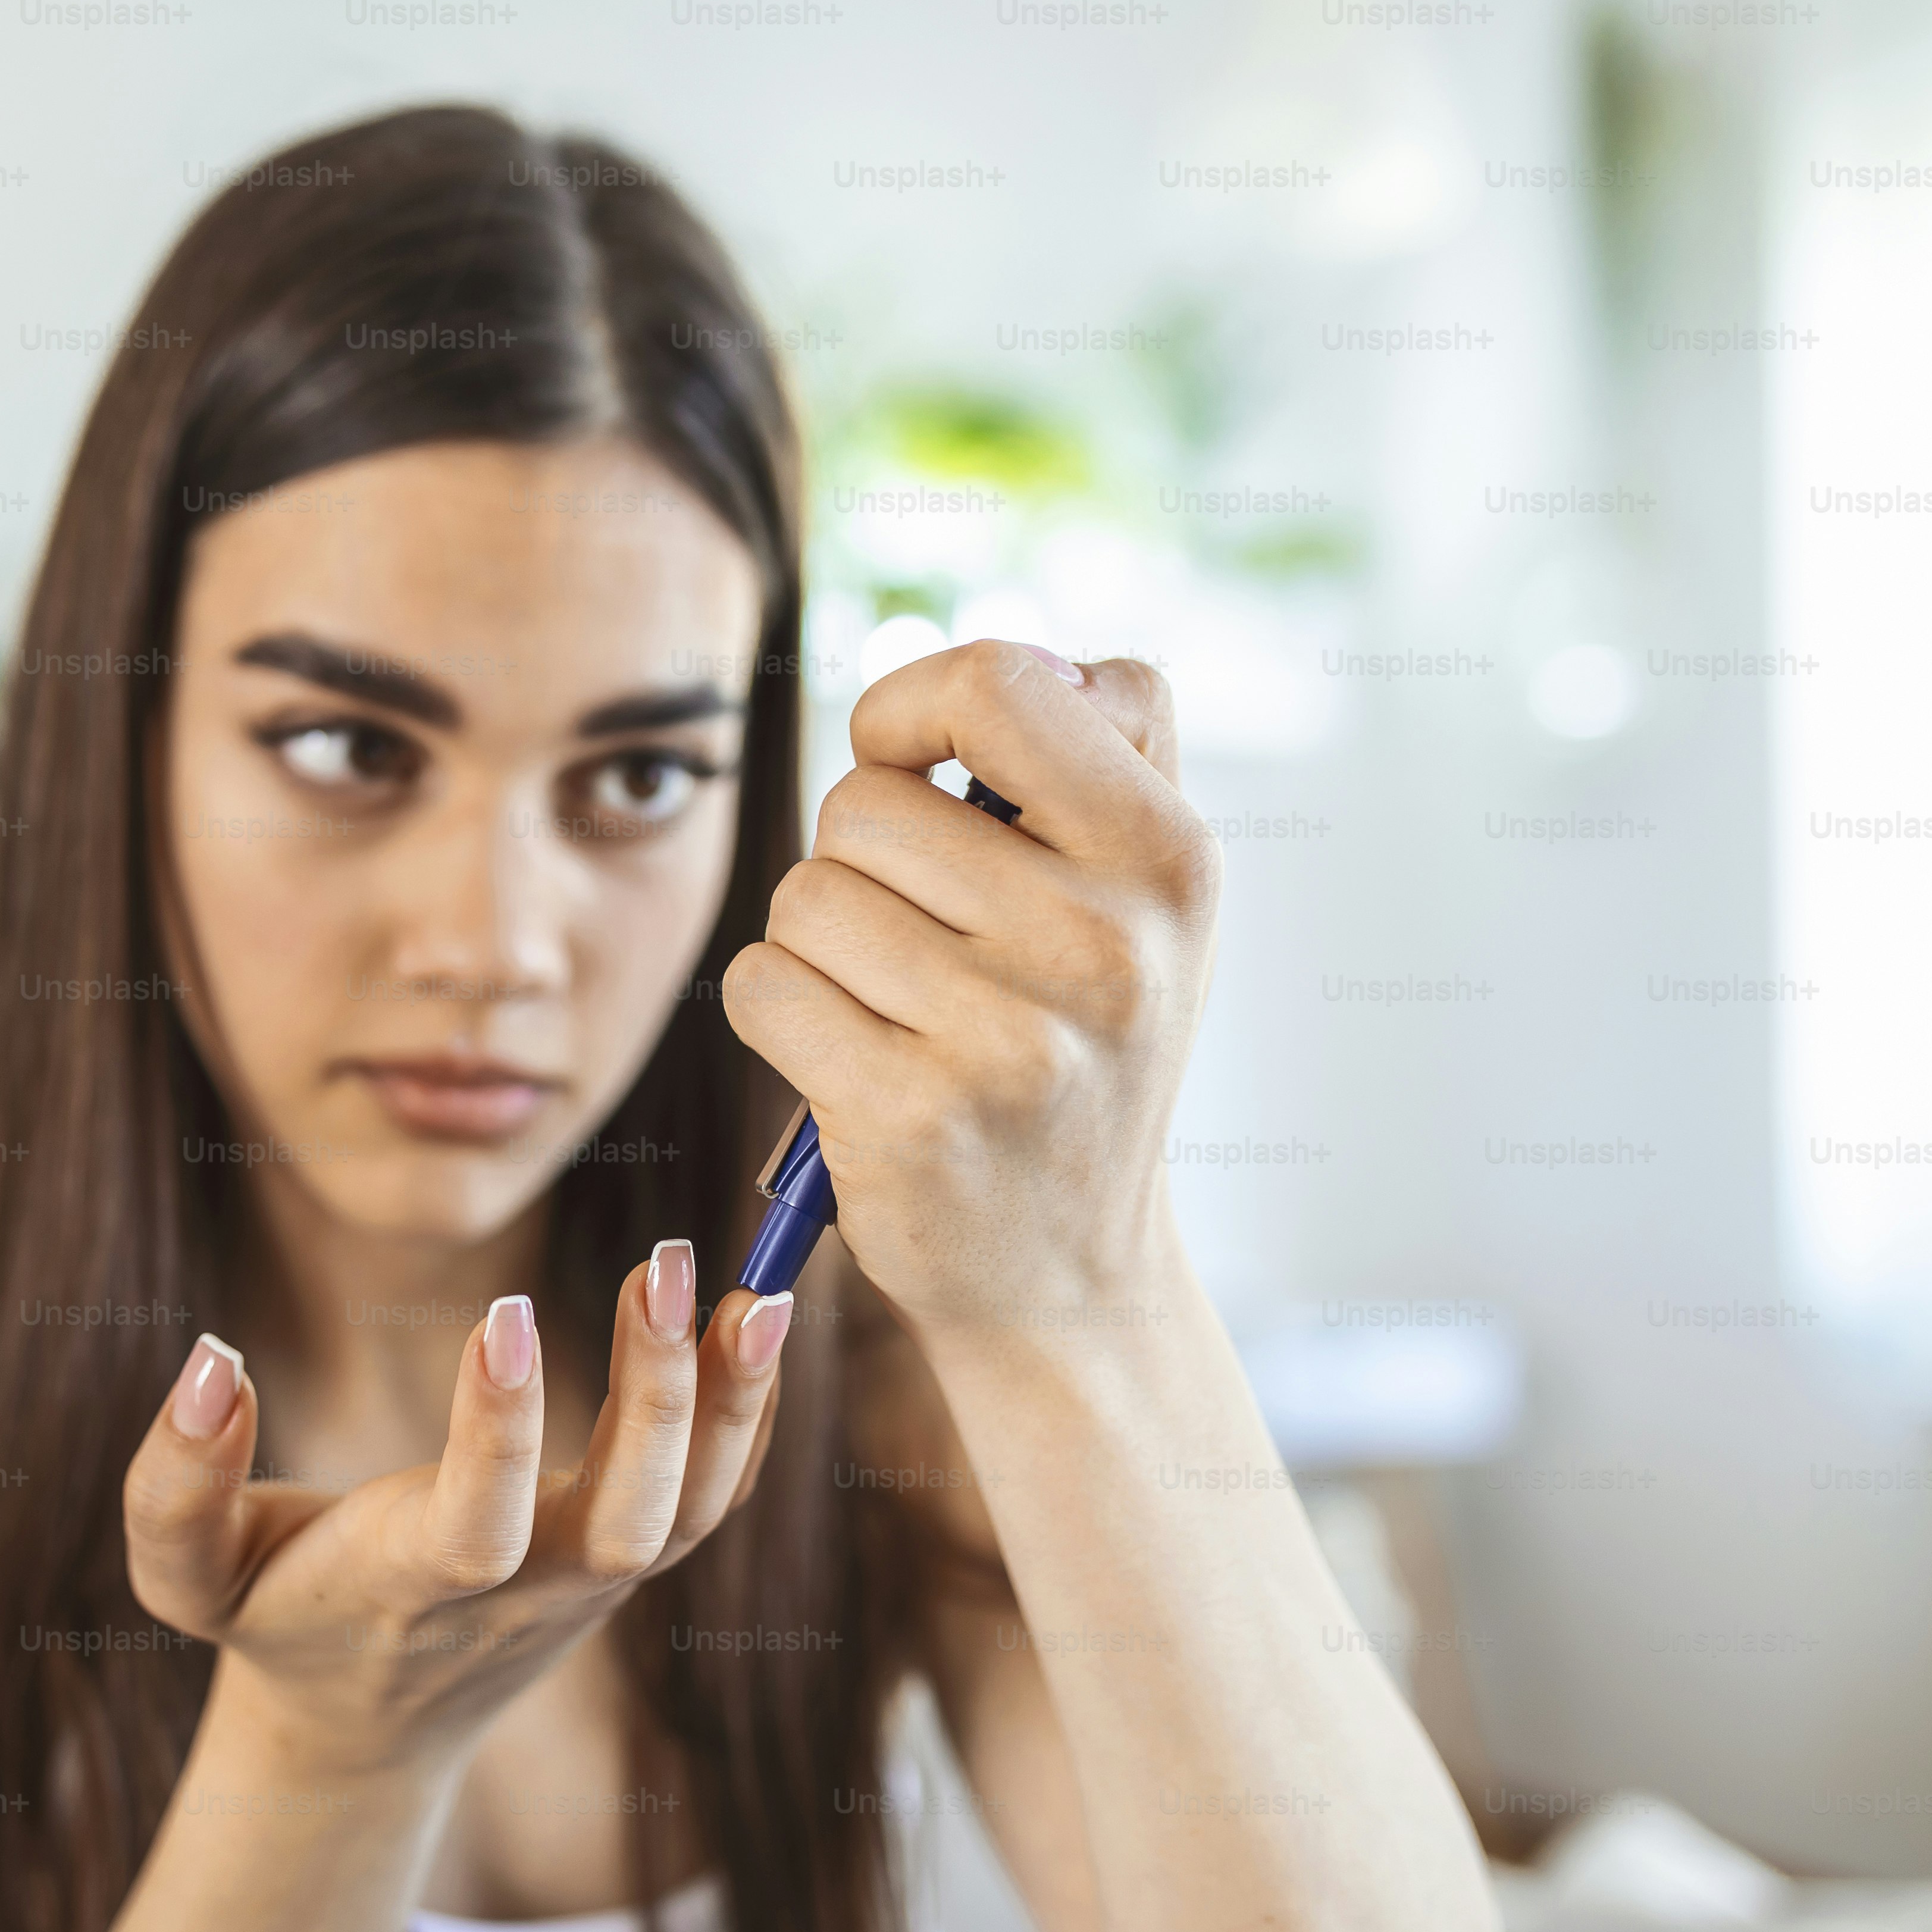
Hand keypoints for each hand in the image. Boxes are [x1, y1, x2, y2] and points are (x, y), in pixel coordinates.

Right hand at [121, 1244, 794, 1779]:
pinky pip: (715, 1503)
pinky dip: (750, 1419)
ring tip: (760, 1291)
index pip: (474, 1526)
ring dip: (732, 1402)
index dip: (497, 1430)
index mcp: (407, 1588)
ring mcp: (589, 1587)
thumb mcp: (186, 1579)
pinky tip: (762, 1320)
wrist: (366, 1730)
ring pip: (693, 1517)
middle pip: (622, 1526)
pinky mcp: (627, 1564)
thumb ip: (175, 1486)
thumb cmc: (274, 1619)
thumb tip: (210, 1359)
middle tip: (661, 1261)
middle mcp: (521, 1595)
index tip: (503, 1307)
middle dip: (656, 1400)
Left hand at [722, 638, 1217, 1345]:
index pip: (1002, 683)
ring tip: (892, 1007)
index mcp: (1168, 859)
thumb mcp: (1146, 902)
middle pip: (863, 802)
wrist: (1069, 1277)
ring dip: (815, 943)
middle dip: (857, 861)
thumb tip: (1032, 654)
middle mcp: (1104, 944)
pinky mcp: (910, 1120)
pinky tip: (847, 1061)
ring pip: (803, 895)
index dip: (912, 705)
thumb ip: (1109, 753)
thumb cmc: (1082, 1052)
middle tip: (919, 941)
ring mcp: (1009, 1038)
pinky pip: (763, 986)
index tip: (908, 759)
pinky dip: (780, 1015)